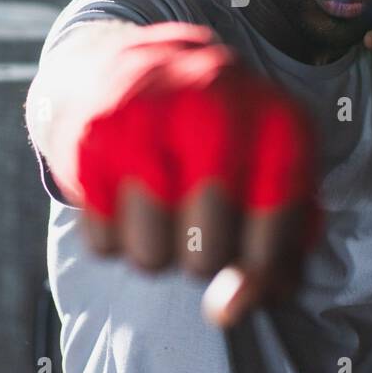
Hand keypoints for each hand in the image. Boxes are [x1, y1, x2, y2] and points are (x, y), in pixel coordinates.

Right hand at [58, 23, 321, 326]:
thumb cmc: (217, 141)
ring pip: (151, 259)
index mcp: (279, 123)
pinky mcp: (92, 139)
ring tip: (160, 200)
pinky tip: (123, 187)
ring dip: (154, 249)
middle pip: (207, 260)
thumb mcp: (270, 181)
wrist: (125, 63)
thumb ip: (277, 259)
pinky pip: (102, 244)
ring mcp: (151, 122)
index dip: (258, 267)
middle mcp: (217, 112)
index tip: (247, 240)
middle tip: (196, 213)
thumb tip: (230, 309)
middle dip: (201, 257)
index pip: (272, 246)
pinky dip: (112, 233)